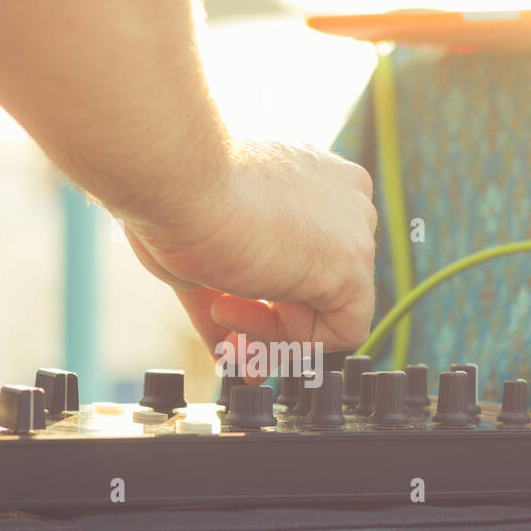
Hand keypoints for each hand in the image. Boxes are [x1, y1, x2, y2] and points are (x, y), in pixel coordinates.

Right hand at [123, 140, 376, 354]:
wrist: (175, 178)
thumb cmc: (175, 197)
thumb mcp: (206, 255)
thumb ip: (231, 302)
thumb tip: (229, 352)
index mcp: (311, 182)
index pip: (307, 260)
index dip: (267, 301)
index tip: (225, 312)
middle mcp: (343, 198)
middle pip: (320, 287)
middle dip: (269, 324)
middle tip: (223, 328)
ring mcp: (355, 225)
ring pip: (330, 310)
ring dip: (271, 332)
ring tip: (220, 309)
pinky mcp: (353, 260)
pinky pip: (344, 330)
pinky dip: (294, 343)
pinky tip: (243, 313)